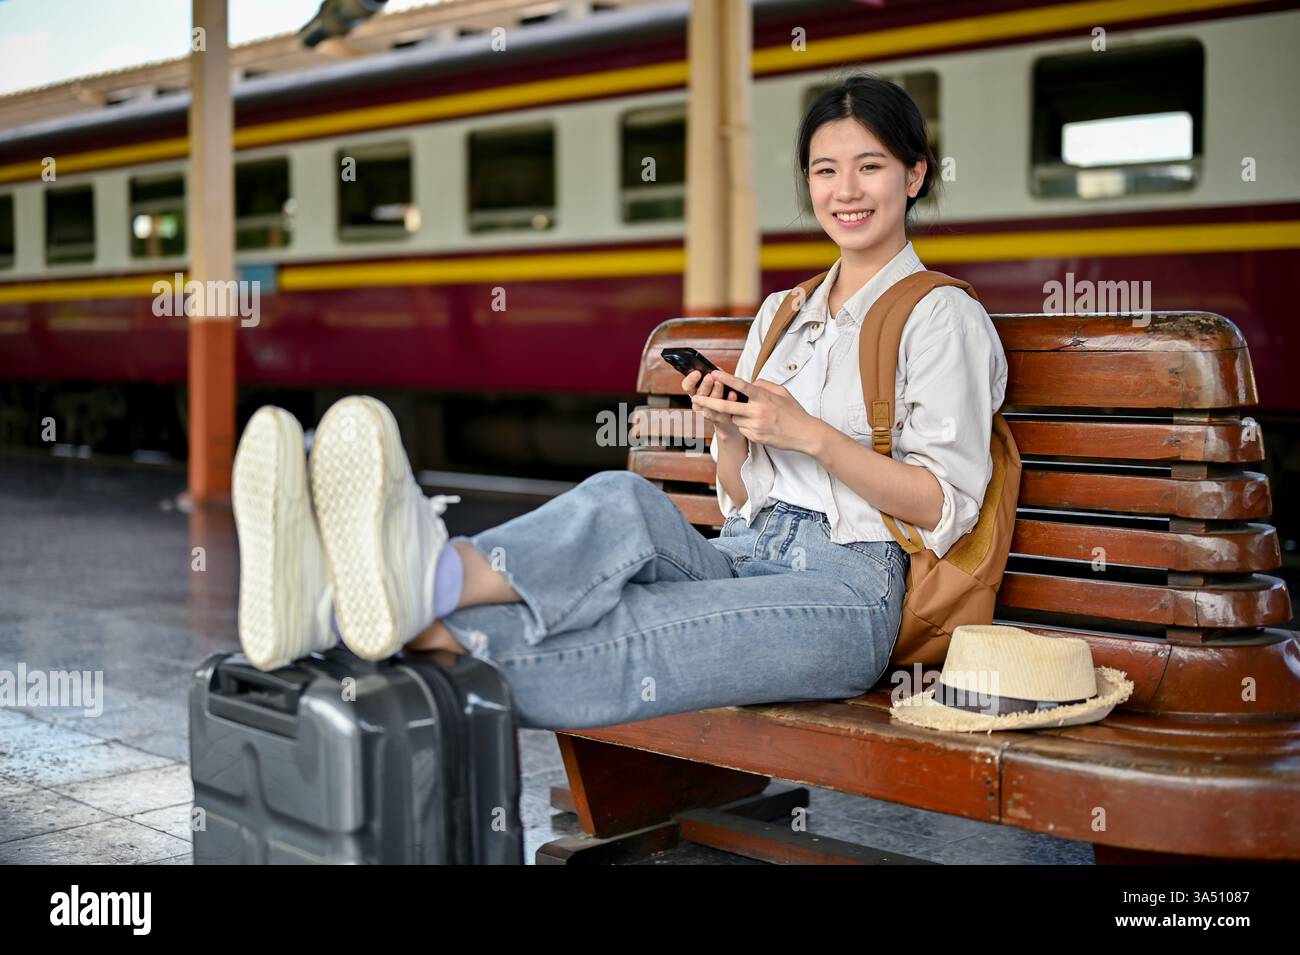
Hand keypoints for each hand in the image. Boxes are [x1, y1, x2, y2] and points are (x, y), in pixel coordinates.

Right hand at [682, 368, 742, 441]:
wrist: (728, 418)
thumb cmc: (721, 396)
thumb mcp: (715, 385)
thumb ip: (715, 377)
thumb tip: (717, 369)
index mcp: (695, 393)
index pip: (687, 386)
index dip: (691, 379)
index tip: (698, 372)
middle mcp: (699, 404)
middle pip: (698, 395)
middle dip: (705, 385)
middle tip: (710, 376)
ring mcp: (709, 413)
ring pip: (709, 405)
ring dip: (715, 392)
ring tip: (720, 383)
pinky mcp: (721, 420)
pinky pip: (724, 411)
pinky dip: (729, 401)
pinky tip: (733, 393)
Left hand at [691, 368, 825, 454]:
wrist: (805, 434)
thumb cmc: (793, 412)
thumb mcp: (781, 392)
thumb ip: (763, 385)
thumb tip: (749, 383)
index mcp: (764, 398)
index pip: (742, 386)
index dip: (726, 379)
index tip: (714, 374)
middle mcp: (757, 411)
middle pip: (727, 407)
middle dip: (709, 402)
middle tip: (694, 398)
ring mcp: (755, 426)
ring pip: (734, 418)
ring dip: (737, 415)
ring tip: (755, 415)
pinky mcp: (755, 437)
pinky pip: (742, 429)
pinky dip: (745, 425)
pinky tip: (759, 425)